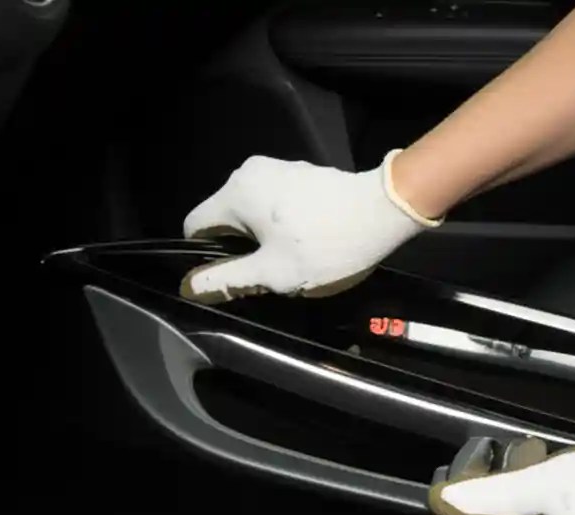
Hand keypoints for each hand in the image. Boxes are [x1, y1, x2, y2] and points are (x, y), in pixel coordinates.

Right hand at [180, 151, 438, 303]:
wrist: (384, 211)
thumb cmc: (326, 245)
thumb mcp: (275, 273)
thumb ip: (230, 279)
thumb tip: (191, 286)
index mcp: (235, 192)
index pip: (195, 225)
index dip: (203, 256)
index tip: (229, 277)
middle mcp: (249, 172)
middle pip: (225, 217)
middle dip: (239, 247)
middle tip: (267, 273)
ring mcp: (278, 168)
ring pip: (252, 211)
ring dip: (263, 236)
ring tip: (291, 258)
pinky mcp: (301, 173)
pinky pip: (275, 202)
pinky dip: (282, 223)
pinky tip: (307, 240)